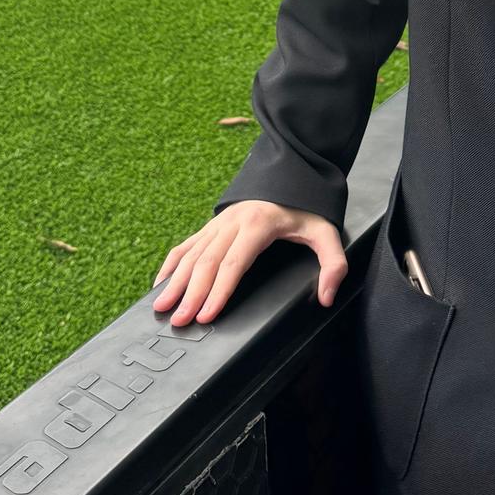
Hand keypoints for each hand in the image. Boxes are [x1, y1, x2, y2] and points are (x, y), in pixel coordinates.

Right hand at [152, 200, 347, 327]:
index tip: (207, 315)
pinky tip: (162, 283)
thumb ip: (332, 264)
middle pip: (207, 262)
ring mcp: (219, 223)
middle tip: (179, 321)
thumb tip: (326, 297)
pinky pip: (187, 245)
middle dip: (191, 294)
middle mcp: (233, 222)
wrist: (291, 173)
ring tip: (161, 307)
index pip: (233, 263)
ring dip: (175, 282)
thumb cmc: (306, 208)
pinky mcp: (212, 225)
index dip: (219, 291)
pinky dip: (172, 265)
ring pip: (192, 254)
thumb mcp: (326, 232)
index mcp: (258, 225)